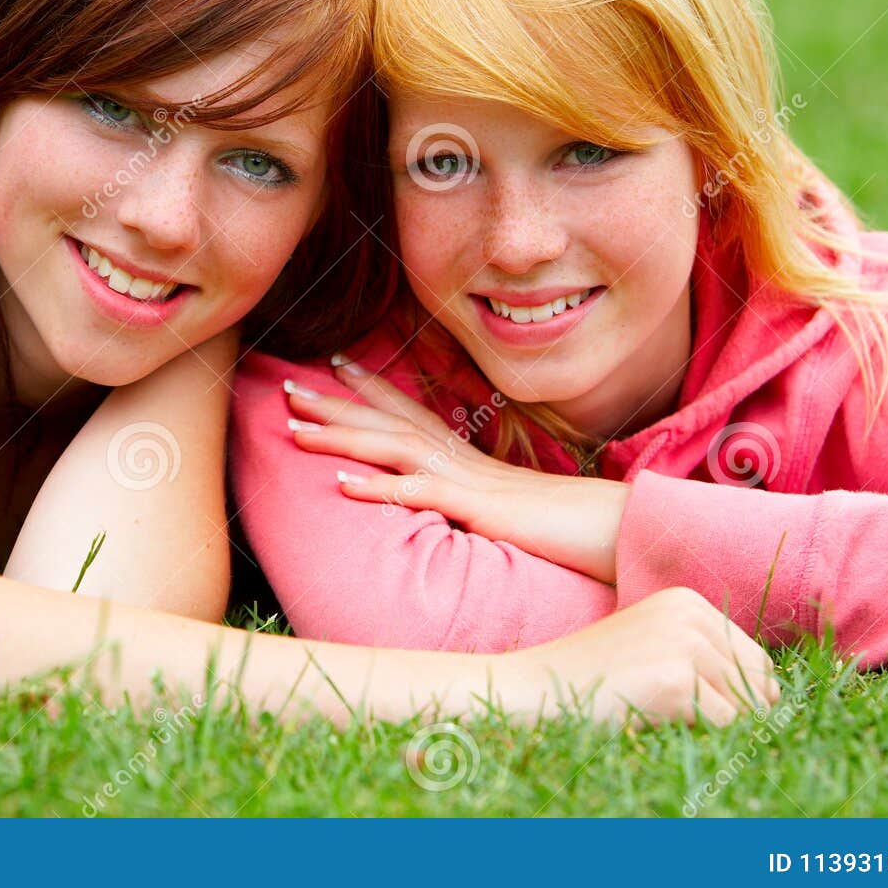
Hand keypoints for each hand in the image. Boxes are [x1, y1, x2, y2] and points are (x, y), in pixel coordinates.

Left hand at [283, 355, 625, 582]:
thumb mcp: (500, 498)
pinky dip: (377, 488)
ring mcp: (462, 477)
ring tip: (294, 431)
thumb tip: (446, 488)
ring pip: (390, 448)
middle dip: (333, 405)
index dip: (371, 386)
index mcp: (462, 451)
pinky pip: (417, 492)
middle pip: (386, 421)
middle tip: (286, 390)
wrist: (602, 524)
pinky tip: (341, 486)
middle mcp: (457, 454)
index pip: (410, 409)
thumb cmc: (554, 516)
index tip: (335, 363)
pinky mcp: (471, 505)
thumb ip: (469, 487)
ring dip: (340, 438)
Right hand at [513, 587, 780, 725]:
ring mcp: (685, 643)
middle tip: (691, 728)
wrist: (532, 687)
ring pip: (744, 708)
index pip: (755, 660)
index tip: (713, 718)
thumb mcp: (652, 649)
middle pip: (758, 683)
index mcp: (687, 601)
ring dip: (714, 728)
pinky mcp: (677, 680)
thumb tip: (771, 701)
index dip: (747, 698)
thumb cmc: (591, 679)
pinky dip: (700, 739)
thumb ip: (704, 660)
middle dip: (739, 715)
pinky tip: (657, 727)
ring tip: (663, 721)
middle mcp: (691, 613)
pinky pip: (725, 726)